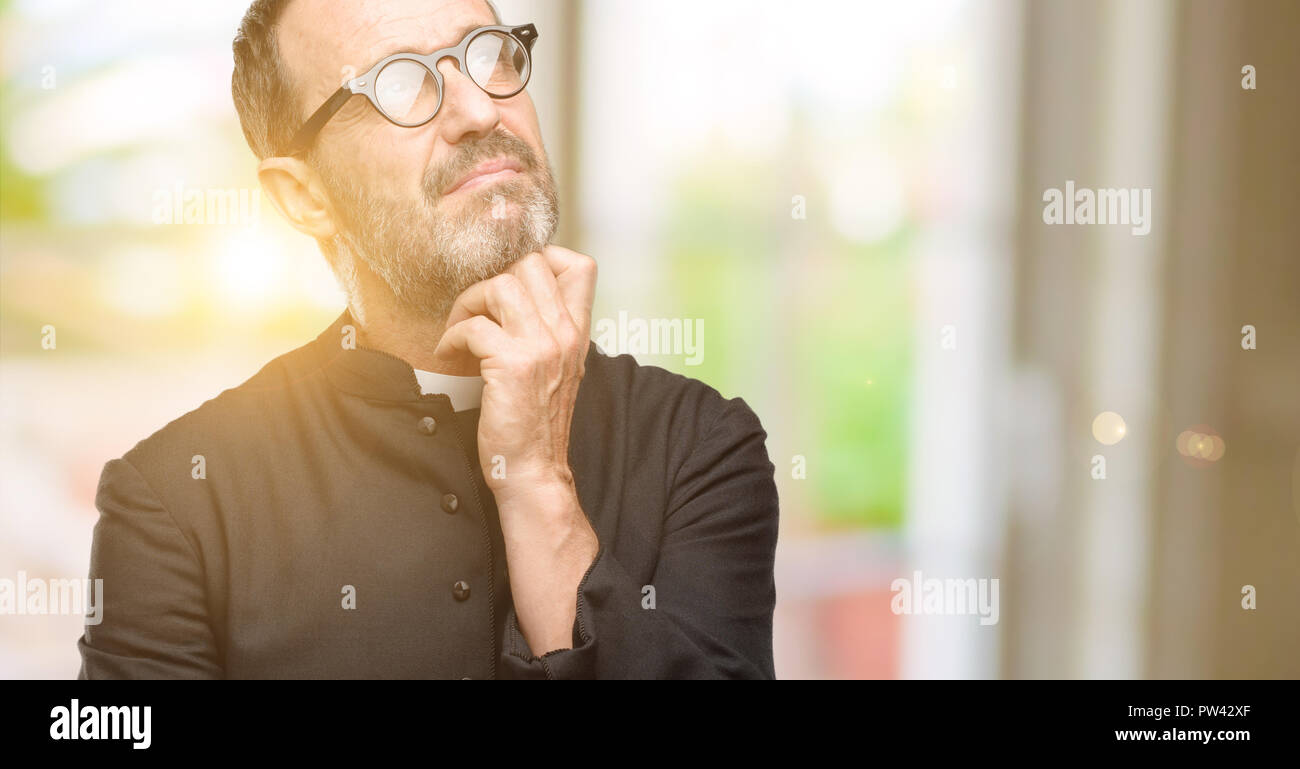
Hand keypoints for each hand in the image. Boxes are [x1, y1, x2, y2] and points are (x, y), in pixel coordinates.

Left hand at [434, 246, 595, 494]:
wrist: (533, 469)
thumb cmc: (536, 424)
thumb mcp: (557, 370)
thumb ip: (546, 333)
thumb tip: (512, 299)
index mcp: (577, 333)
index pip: (580, 266)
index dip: (543, 258)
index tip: (513, 282)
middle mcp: (564, 334)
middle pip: (532, 263)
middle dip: (493, 279)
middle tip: (477, 310)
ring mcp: (542, 347)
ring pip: (501, 285)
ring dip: (469, 303)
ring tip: (460, 331)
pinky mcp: (513, 365)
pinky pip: (473, 327)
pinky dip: (452, 338)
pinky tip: (450, 356)